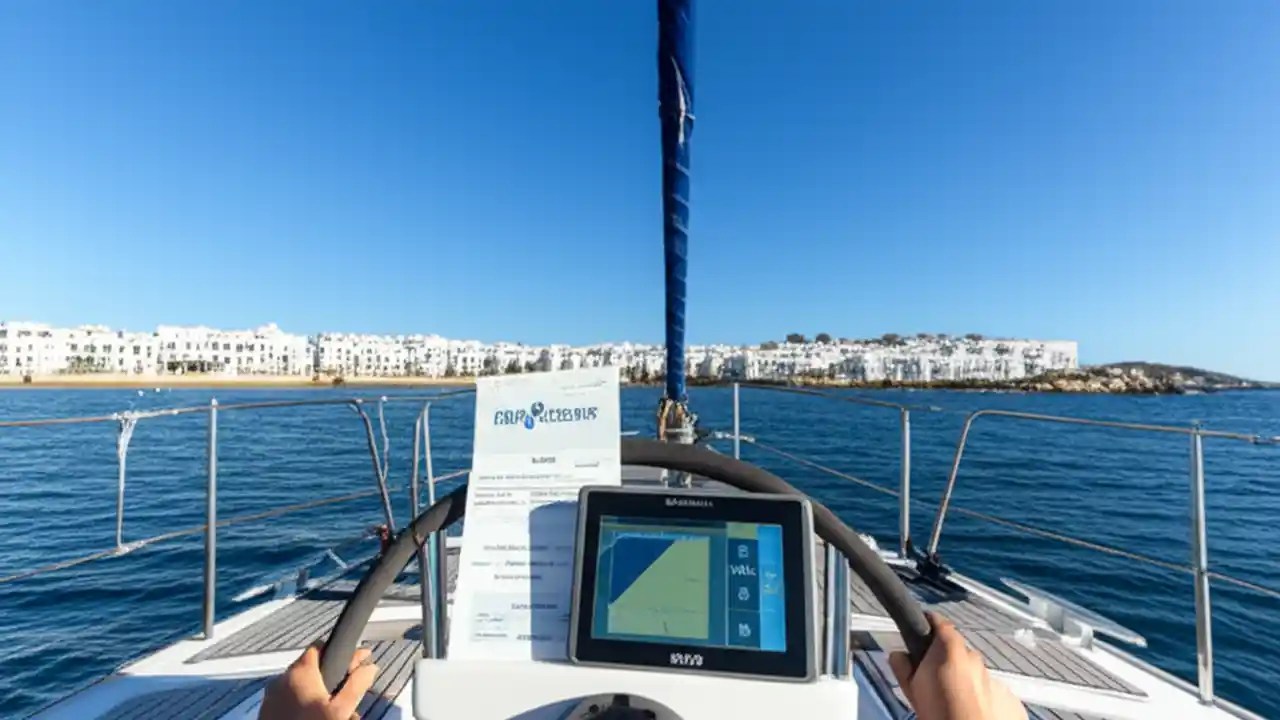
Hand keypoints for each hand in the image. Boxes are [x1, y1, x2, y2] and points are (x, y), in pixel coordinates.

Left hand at [259, 644, 377, 719]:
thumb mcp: (339, 710)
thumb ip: (356, 686)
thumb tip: (370, 667)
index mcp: (300, 672)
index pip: (320, 646)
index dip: (341, 651)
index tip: (360, 660)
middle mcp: (281, 679)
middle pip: (312, 668)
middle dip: (334, 677)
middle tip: (351, 691)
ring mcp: (271, 696)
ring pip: (301, 686)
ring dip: (320, 693)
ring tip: (338, 711)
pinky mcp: (267, 711)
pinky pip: (289, 700)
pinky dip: (304, 703)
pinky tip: (317, 715)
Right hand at [889, 613, 1027, 719]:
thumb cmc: (938, 712)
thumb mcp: (911, 690)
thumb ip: (903, 667)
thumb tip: (899, 655)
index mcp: (948, 650)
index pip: (939, 623)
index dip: (929, 623)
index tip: (921, 629)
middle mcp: (973, 658)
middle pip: (957, 651)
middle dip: (945, 660)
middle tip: (933, 679)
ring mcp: (993, 677)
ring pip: (974, 672)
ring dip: (964, 680)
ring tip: (953, 700)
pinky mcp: (1009, 697)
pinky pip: (990, 690)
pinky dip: (981, 696)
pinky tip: (971, 710)